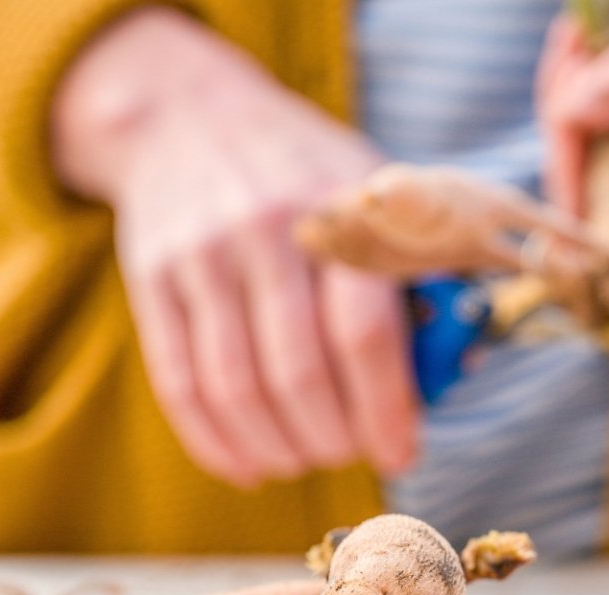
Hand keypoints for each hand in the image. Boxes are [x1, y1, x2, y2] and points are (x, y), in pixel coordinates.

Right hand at [53, 8, 416, 486]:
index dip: (386, 410)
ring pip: (236, 388)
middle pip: (299, 372)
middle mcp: (266, 232)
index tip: (403, 455)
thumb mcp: (371, 191)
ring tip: (305, 460)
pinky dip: (216, 443)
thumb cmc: (306, 173)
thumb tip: (456, 369)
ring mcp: (202, 258)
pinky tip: (248, 465)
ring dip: (278, 448)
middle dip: (334, 438)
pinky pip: (180, 383)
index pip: (365, 334)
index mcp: (338, 213)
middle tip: (353, 455)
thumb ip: (417, 273)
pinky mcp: (152, 282)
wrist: (188, 114)